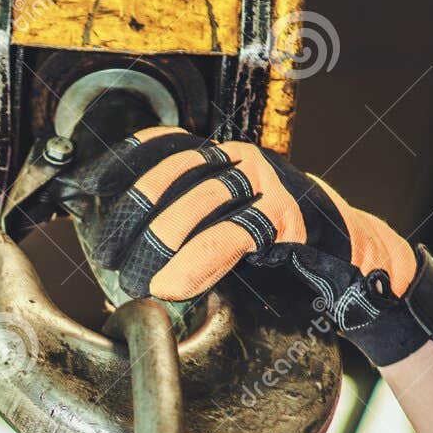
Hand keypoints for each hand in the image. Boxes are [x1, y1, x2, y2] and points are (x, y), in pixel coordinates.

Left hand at [52, 126, 432, 366]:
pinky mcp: (287, 217)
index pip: (162, 148)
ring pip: (201, 200)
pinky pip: (234, 234)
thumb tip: (115, 245)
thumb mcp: (215, 232)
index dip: (122, 165)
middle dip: (135, 217)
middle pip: (173, 174)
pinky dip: (198, 261)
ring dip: (162, 242)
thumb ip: (176, 229)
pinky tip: (173, 285)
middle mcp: (241, 161)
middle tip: (112, 258)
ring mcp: (267, 184)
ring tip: (141, 278)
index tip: (88, 190)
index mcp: (219, 159)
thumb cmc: (274, 253)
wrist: (345, 269)